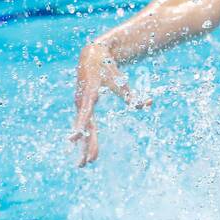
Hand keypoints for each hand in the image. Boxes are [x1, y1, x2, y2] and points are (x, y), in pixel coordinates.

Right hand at [69, 42, 150, 166]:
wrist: (91, 55)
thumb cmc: (106, 67)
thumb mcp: (119, 79)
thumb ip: (129, 94)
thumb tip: (146, 104)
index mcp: (89, 94)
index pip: (85, 114)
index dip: (80, 127)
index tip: (73, 139)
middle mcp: (82, 102)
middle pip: (85, 127)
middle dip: (86, 145)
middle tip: (86, 164)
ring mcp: (81, 104)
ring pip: (83, 128)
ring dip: (84, 145)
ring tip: (83, 164)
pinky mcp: (82, 105)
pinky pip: (83, 124)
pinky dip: (83, 136)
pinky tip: (81, 149)